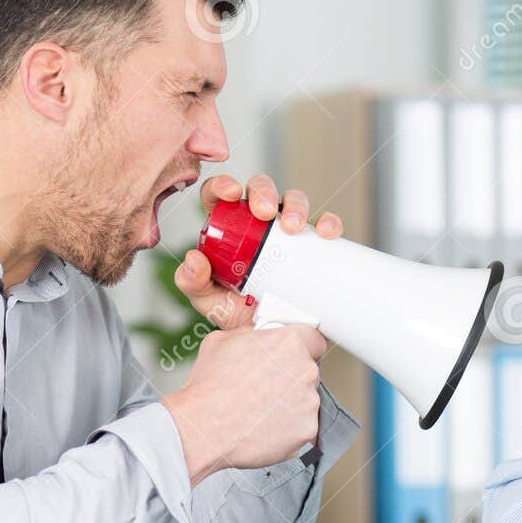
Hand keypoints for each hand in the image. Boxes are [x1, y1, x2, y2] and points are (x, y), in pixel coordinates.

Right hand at [161, 324, 327, 484]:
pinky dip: (288, 428)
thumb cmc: (209, 389)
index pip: (313, 339)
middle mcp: (305, 370)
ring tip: (260, 410)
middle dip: (290, 377)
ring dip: (289, 404)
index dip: (300, 348)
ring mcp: (309, 402)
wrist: (203, 429)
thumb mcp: (222, 341)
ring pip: (306, 400)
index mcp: (289, 342)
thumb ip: (252, 336)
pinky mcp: (307, 430)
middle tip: (265, 387)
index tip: (290, 357)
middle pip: (308, 371)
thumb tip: (257, 337)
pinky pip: (302, 426)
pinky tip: (265, 426)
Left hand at [173, 173, 344, 330]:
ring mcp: (288, 232)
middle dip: (264, 192)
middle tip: (265, 213)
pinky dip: (329, 223)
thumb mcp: (210, 302)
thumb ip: (192, 283)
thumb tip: (193, 258)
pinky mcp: (315, 245)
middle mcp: (259, 223)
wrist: (275, 338)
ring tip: (293, 227)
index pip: (220, 195)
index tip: (231, 193)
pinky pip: (326, 224)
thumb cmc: (239, 313)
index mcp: (228, 228)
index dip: (222, 184)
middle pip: (260, 189)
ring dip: (295, 205)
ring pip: (295, 200)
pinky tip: (326, 233)